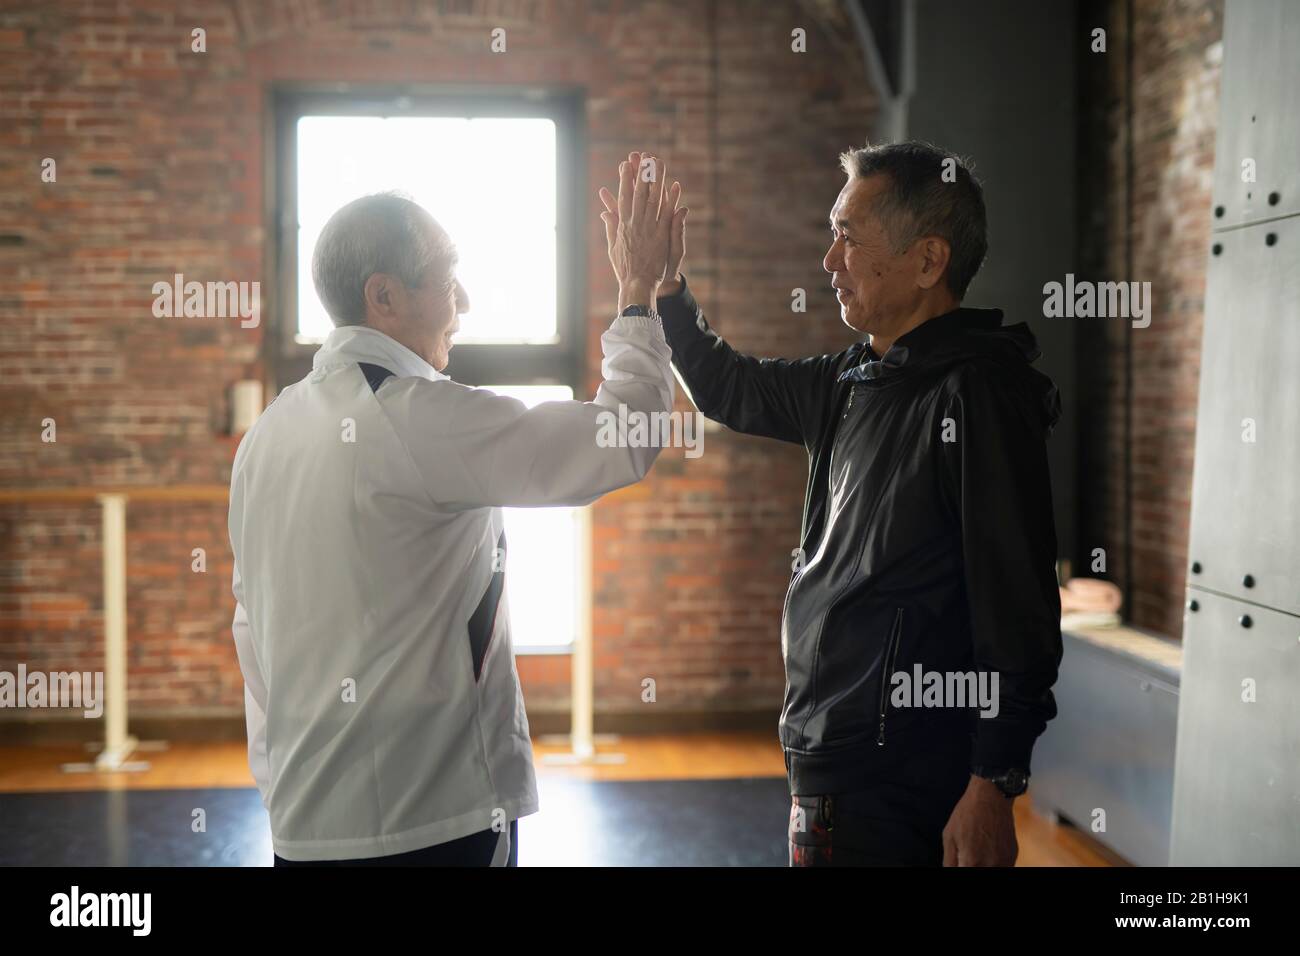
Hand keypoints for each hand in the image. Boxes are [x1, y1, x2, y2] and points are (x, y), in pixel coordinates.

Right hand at [598, 152, 684, 309]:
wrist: (637, 284)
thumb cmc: (625, 268)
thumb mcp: (613, 247)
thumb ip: (611, 227)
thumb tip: (605, 212)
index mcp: (623, 225)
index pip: (623, 197)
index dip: (625, 179)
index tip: (626, 164)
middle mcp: (635, 223)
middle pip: (639, 192)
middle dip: (641, 173)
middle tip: (644, 155)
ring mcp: (649, 228)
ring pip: (653, 199)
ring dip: (656, 179)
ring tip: (659, 162)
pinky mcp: (662, 236)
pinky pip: (667, 214)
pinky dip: (671, 199)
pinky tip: (675, 186)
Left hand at [941, 775, 1018, 865]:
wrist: (991, 797)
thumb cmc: (966, 815)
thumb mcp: (949, 837)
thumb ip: (949, 862)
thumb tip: (950, 872)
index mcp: (971, 862)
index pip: (964, 875)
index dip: (961, 867)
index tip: (960, 862)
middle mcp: (990, 865)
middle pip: (978, 873)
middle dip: (970, 865)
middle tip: (965, 857)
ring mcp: (1004, 862)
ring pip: (992, 872)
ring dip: (983, 866)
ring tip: (977, 852)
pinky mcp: (1012, 856)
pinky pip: (1002, 867)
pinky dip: (993, 864)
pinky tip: (986, 851)